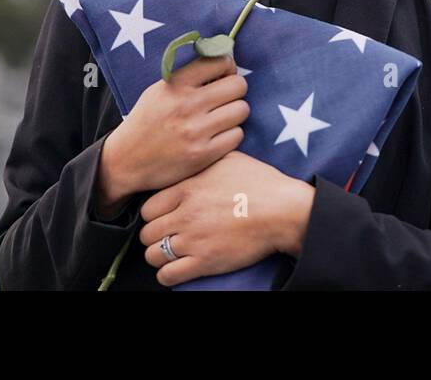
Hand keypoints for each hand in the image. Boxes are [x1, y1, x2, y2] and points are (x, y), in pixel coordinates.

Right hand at [98, 54, 247, 209]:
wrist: (127, 160)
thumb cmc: (147, 121)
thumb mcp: (159, 90)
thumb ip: (189, 76)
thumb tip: (226, 64)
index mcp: (176, 84)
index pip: (220, 62)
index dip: (228, 67)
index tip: (223, 76)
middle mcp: (187, 105)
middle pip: (238, 85)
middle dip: (235, 91)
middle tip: (226, 99)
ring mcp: (196, 130)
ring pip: (241, 110)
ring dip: (235, 114)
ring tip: (221, 118)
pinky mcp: (203, 154)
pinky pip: (237, 135)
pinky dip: (231, 135)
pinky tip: (217, 136)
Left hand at [138, 150, 314, 286]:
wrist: (283, 210)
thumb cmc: (261, 183)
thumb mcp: (228, 159)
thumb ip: (204, 159)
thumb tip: (195, 155)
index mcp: (186, 188)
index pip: (147, 207)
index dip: (153, 214)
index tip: (164, 217)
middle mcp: (184, 215)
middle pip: (147, 232)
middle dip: (155, 235)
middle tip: (168, 235)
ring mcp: (193, 240)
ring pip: (152, 254)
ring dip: (159, 255)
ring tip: (170, 253)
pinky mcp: (205, 262)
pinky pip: (168, 274)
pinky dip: (167, 274)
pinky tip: (176, 268)